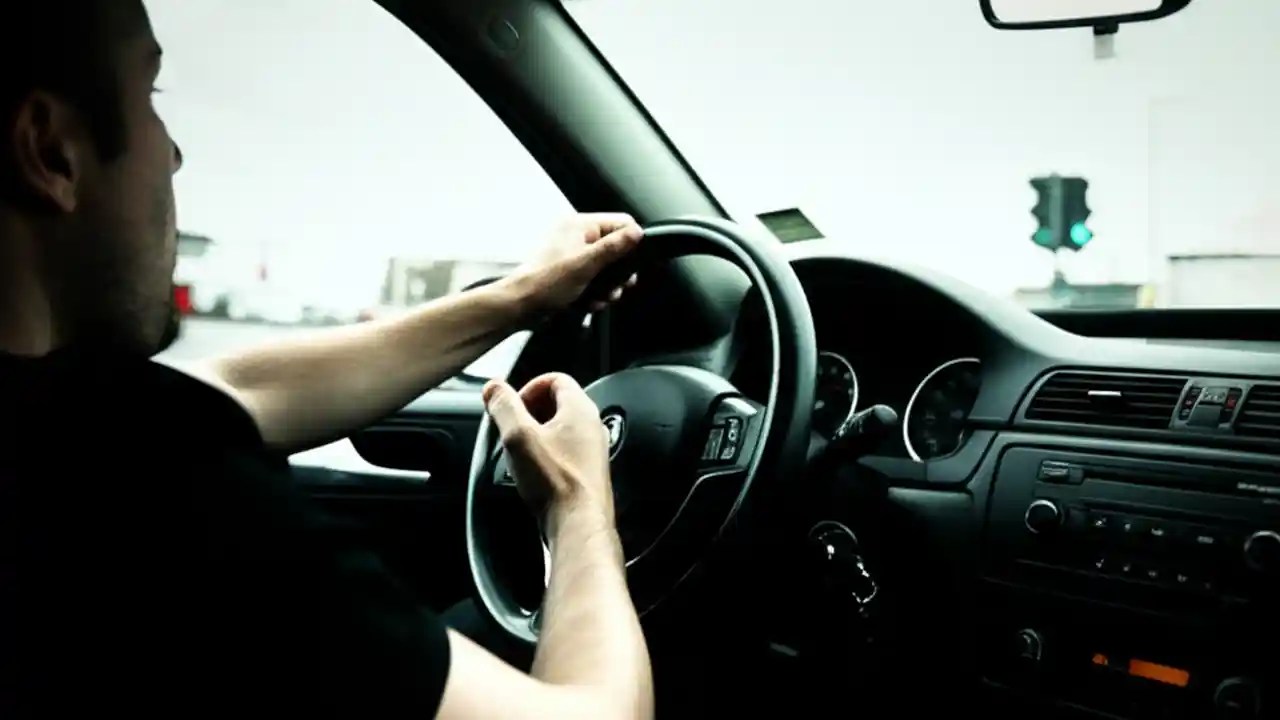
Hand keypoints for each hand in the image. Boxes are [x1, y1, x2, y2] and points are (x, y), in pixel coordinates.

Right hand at [483, 373, 614, 532]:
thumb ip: (504, 407)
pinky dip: (544, 455)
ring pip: (558, 430)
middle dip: (528, 412)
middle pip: (556, 403)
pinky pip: (562, 452)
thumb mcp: (518, 436)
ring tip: (518, 452)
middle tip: (510, 427)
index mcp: (580, 409)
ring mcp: (591, 451)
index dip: (528, 387)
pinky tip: (531, 472)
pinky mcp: (585, 473)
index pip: (555, 378)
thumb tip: (494, 387)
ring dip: (534, 435)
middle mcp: (591, 427)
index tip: (510, 404)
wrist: (578, 524)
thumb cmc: (556, 483)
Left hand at [513, 213, 642, 314]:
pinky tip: (592, 302)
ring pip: (608, 267)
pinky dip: (597, 292)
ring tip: (602, 297)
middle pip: (617, 247)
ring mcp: (575, 255)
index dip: (631, 242)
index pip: (621, 222)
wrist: (522, 306)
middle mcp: (578, 236)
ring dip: (609, 286)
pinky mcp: (572, 273)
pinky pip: (596, 279)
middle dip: (619, 271)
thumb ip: (614, 247)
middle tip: (618, 286)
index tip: (632, 263)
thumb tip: (638, 232)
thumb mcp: (586, 264)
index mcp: (580, 225)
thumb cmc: (547, 282)